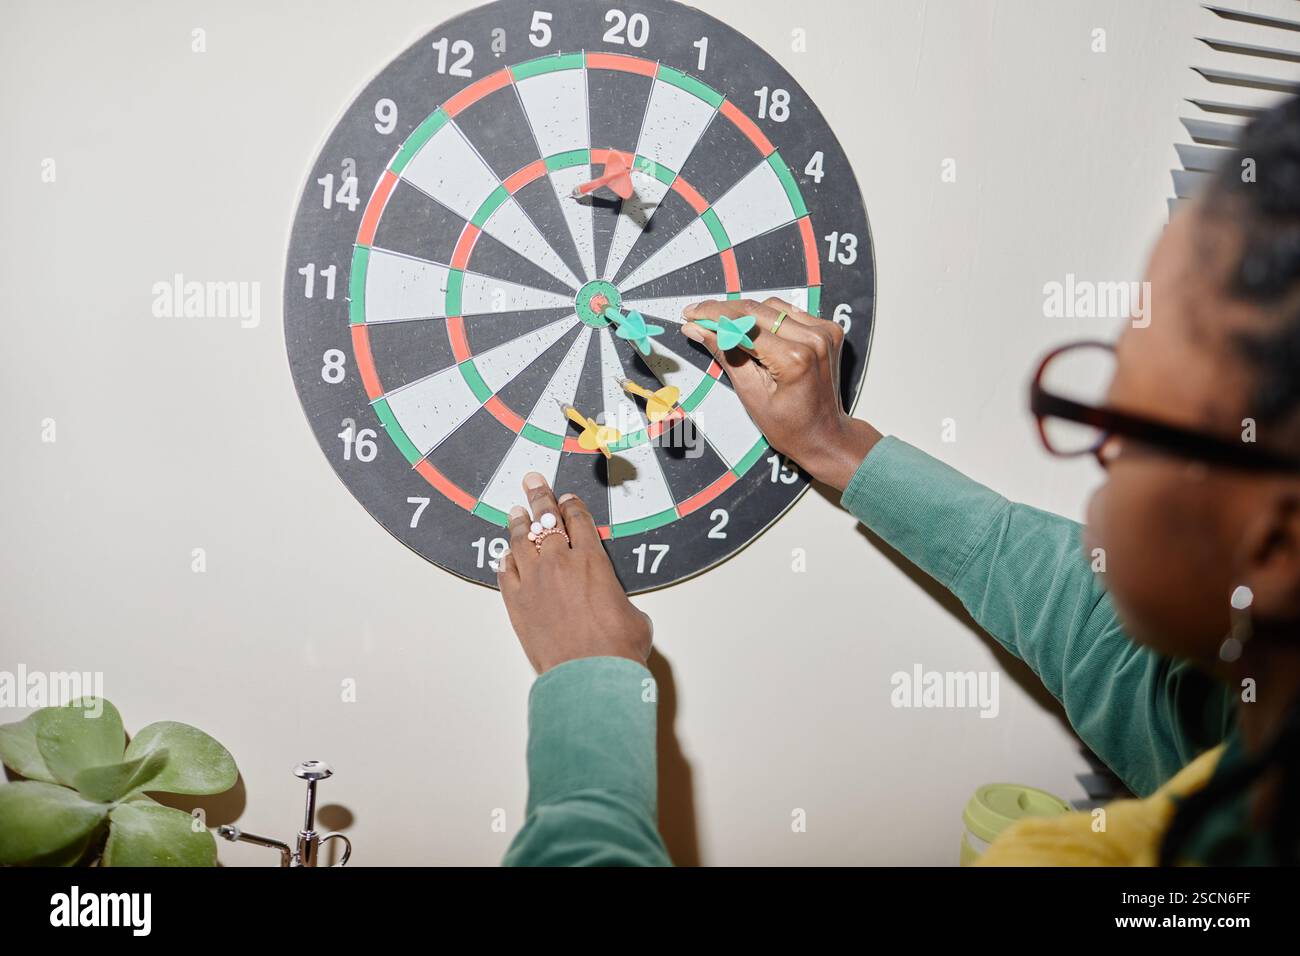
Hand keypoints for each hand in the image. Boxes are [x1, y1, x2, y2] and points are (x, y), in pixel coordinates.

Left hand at [495, 472, 652, 673]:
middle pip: (546, 520)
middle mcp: (561, 563)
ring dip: (519, 524)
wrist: (590, 674)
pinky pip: (506, 574)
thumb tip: (619, 613)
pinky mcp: (516, 603)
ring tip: (516, 511)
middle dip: (539, 497)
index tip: (565, 497)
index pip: (579, 520)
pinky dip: (506, 562)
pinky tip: (505, 556)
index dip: (571, 505)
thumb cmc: (617, 649)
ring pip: (521, 541)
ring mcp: (535, 581)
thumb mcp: (634, 616)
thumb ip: (620, 602)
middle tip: (532, 481)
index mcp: (593, 561)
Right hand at [682, 297, 881, 490]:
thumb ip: (725, 354)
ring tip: (724, 327)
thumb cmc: (790, 426)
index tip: (691, 313)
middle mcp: (813, 339)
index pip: (743, 324)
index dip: (713, 315)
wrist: (824, 435)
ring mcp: (823, 332)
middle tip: (698, 315)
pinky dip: (768, 318)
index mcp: (794, 359)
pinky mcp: (827, 329)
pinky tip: (754, 330)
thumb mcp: (750, 394)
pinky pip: (790, 313)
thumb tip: (698, 328)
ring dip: (745, 313)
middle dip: (723, 310)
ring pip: (772, 307)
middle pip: (756, 310)